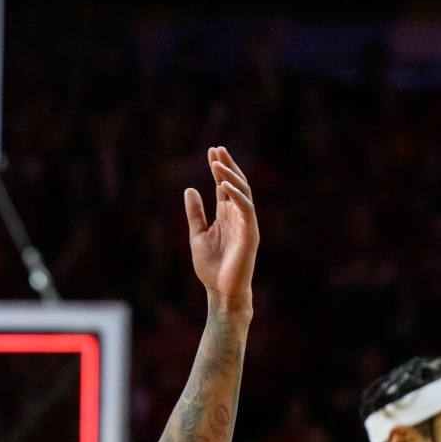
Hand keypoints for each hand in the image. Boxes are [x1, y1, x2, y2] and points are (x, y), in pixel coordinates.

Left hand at [186, 146, 258, 311]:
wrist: (221, 292)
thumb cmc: (211, 268)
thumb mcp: (197, 236)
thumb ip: (195, 214)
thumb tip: (189, 189)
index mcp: (226, 216)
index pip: (224, 187)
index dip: (218, 169)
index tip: (211, 152)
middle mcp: (238, 216)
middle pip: (235, 185)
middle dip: (227, 166)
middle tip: (217, 150)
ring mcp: (246, 224)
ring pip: (243, 193)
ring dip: (231, 177)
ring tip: (218, 164)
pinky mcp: (251, 233)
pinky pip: (246, 209)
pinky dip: (237, 196)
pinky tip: (223, 185)